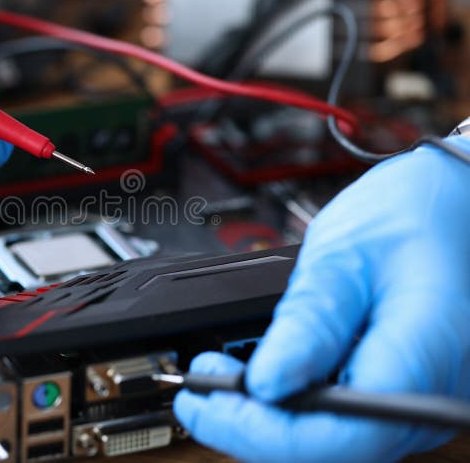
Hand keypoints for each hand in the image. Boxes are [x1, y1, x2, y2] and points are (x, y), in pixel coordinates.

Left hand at [175, 137, 469, 461]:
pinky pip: (344, 419)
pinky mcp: (404, 393)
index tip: (204, 399)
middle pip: (331, 448)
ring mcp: (420, 401)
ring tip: (219, 379)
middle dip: (253, 427)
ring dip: (270, 420)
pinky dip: (295, 407)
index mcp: (424, 358)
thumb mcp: (344, 256)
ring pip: (334, 440)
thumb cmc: (413, 216)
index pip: (337, 435)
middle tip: (198, 386)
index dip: (259, 430)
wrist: (453, 203)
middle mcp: (430, 397)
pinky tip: (262, 380)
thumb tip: (264, 383)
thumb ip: (306, 323)